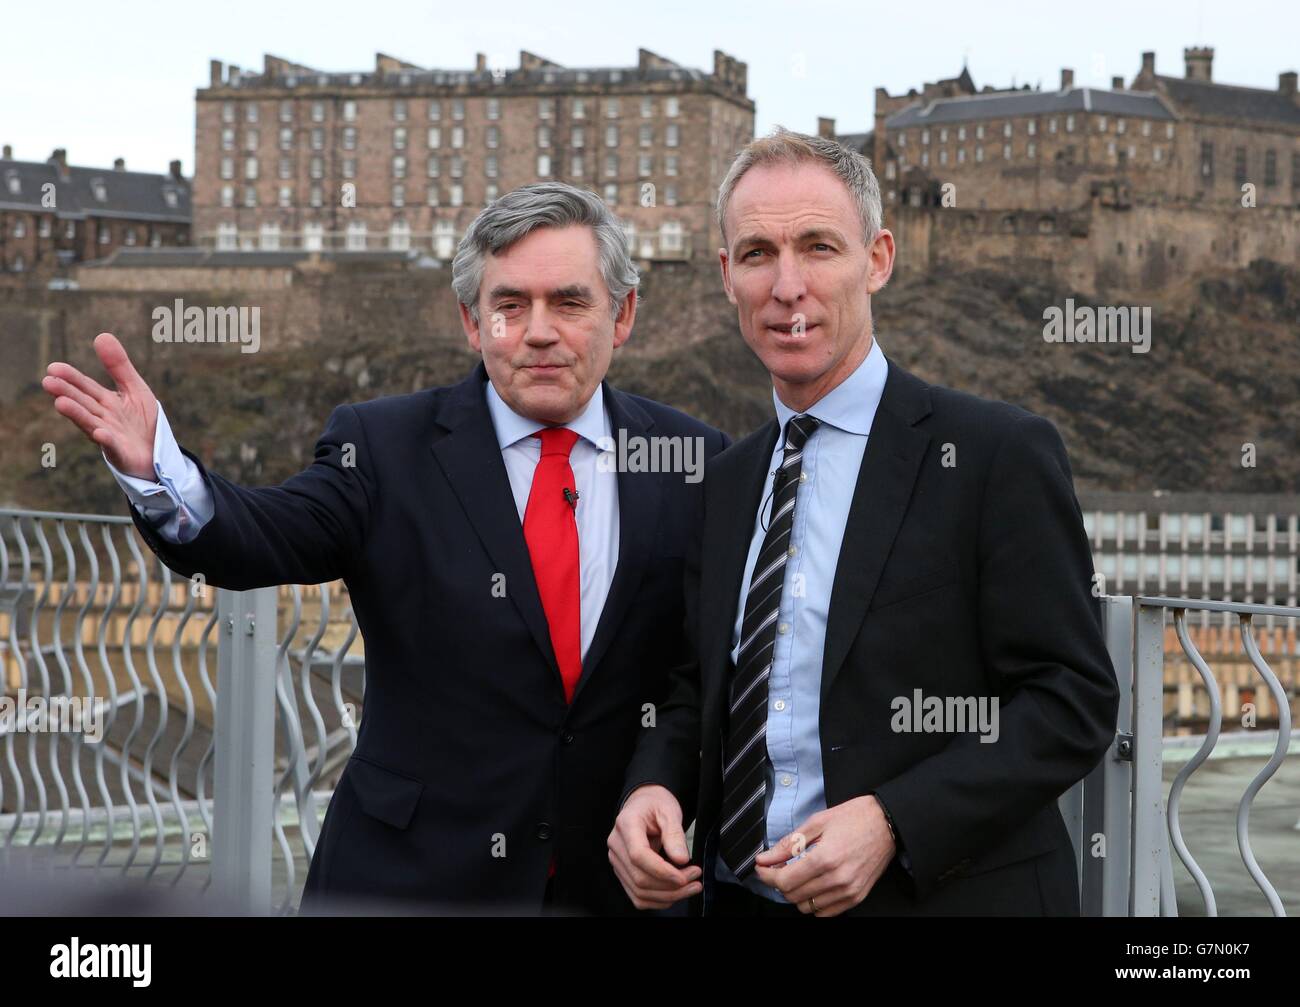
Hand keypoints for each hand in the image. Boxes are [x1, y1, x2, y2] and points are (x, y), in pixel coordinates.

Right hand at [42, 332, 158, 480]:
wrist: (158, 455)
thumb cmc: (143, 422)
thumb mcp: (135, 389)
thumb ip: (119, 366)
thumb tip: (101, 335)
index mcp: (105, 402)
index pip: (86, 387)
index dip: (71, 378)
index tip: (53, 368)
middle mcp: (103, 418)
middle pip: (84, 404)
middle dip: (67, 393)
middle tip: (48, 382)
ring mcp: (111, 437)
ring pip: (92, 423)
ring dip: (77, 414)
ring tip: (60, 404)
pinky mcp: (121, 453)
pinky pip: (113, 446)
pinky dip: (107, 440)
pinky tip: (100, 432)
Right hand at [607, 784, 701, 909]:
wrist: (644, 803)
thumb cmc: (655, 804)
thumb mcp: (669, 811)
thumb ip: (675, 834)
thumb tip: (681, 859)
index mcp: (626, 824)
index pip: (639, 855)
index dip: (662, 871)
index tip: (684, 876)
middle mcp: (617, 845)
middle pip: (639, 878)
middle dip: (671, 886)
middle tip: (695, 879)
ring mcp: (617, 860)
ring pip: (639, 891)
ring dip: (668, 895)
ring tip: (690, 886)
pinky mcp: (623, 872)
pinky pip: (637, 895)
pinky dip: (658, 899)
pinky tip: (674, 893)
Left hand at [753, 795, 894, 915]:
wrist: (887, 823)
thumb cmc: (854, 818)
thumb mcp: (817, 822)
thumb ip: (789, 844)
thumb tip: (765, 858)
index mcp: (825, 858)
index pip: (784, 881)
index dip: (766, 876)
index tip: (762, 867)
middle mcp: (837, 879)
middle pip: (792, 896)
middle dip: (779, 883)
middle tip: (779, 867)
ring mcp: (848, 891)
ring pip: (807, 907)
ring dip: (796, 893)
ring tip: (798, 875)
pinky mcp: (856, 897)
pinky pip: (825, 912)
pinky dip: (814, 903)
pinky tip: (814, 885)